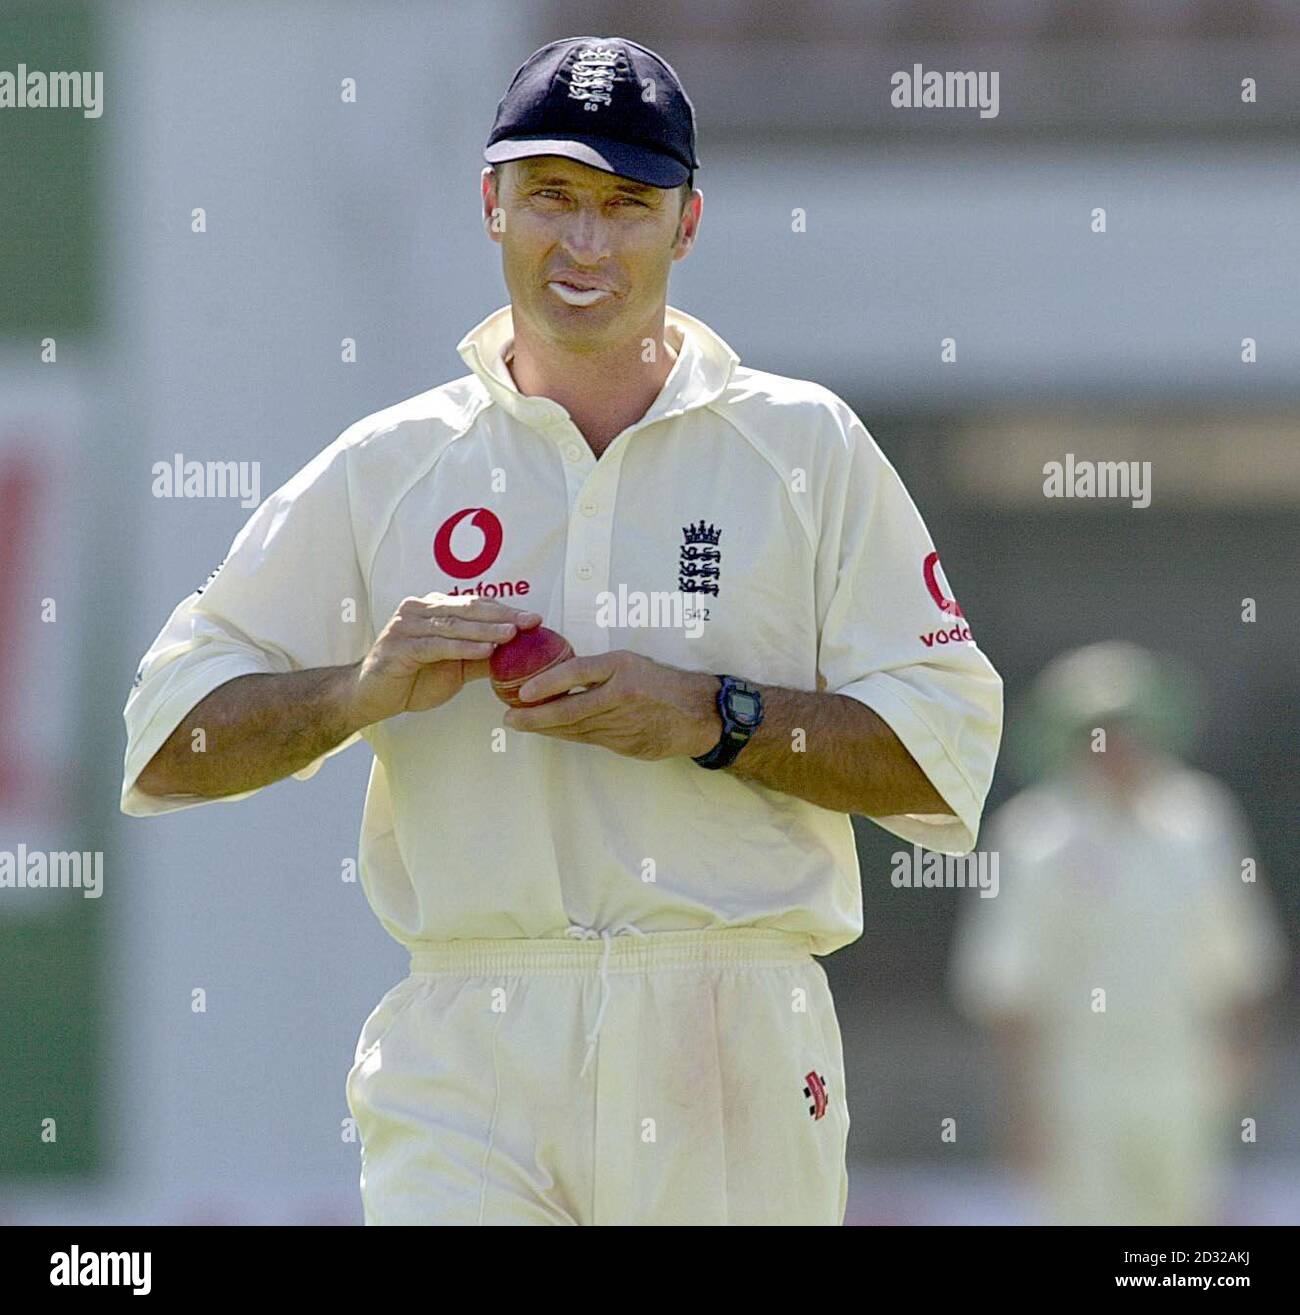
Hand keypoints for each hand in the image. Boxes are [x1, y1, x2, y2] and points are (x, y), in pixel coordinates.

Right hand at [344, 594, 540, 728]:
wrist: (370, 696)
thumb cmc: (412, 677)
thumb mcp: (455, 666)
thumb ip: (482, 655)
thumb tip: (520, 653)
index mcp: (432, 608)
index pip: (475, 604)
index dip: (506, 610)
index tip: (534, 618)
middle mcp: (418, 610)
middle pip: (467, 609)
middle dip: (502, 615)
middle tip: (530, 622)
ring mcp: (406, 626)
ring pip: (454, 625)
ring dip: (485, 629)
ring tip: (512, 634)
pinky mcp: (399, 647)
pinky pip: (437, 645)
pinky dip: (463, 648)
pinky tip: (485, 651)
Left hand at [502, 651, 719, 761]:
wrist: (699, 713)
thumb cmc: (662, 682)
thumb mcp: (632, 664)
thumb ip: (599, 671)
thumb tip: (557, 678)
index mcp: (622, 667)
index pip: (577, 672)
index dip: (547, 684)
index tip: (522, 692)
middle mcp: (621, 695)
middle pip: (569, 710)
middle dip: (534, 717)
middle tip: (509, 718)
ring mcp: (624, 723)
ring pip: (575, 729)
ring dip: (545, 729)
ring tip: (521, 725)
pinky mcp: (626, 743)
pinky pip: (589, 739)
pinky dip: (567, 736)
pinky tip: (550, 733)